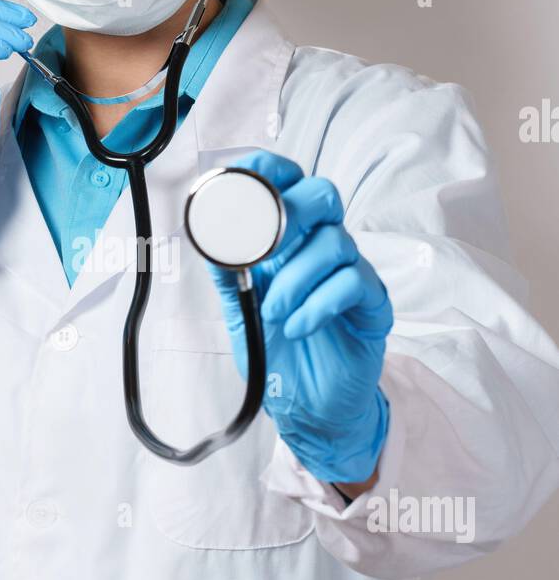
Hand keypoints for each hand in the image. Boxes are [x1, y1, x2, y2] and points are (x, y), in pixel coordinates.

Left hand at [207, 150, 392, 485]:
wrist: (306, 407)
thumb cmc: (276, 351)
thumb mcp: (238, 307)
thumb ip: (226, 268)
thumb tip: (206, 230)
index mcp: (289, 240)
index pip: (289, 184)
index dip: (271, 171)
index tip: (249, 183)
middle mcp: (321, 248)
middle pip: (323, 196)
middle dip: (290, 214)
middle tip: (265, 251)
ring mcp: (351, 273)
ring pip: (335, 242)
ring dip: (295, 278)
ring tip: (273, 314)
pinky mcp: (372, 304)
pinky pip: (352, 283)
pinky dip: (318, 304)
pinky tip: (297, 328)